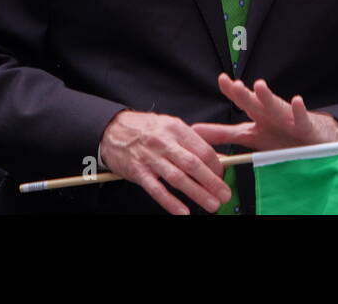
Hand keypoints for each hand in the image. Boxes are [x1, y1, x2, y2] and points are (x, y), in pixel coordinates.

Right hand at [98, 110, 230, 214]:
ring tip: (211, 204)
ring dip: (197, 193)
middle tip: (224, 194)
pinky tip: (182, 211)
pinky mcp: (138, 172)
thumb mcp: (170, 126)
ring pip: (177, 178)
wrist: (112, 129)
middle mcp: (165, 143)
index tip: (223, 176)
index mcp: (176, 129)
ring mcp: (151, 158)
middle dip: (212, 182)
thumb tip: (216, 158)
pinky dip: (170, 202)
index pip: (202, 149)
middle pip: (193, 165)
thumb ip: (192, 142)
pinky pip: (156, 189)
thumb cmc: (145, 128)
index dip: (216, 165)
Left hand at [192, 75, 337, 151]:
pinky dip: (299, 110)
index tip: (222, 79)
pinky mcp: (305, 128)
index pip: (242, 101)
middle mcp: (271, 113)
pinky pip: (301, 119)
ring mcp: (288, 119)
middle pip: (255, 103)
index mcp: (257, 115)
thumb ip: (222, 133)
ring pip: (276, 108)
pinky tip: (296, 100)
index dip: (232, 91)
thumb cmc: (279, 136)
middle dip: (245, 94)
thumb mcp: (249, 136)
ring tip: (259, 85)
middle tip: (234, 84)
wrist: (312, 141)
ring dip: (268, 97)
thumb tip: (194, 130)